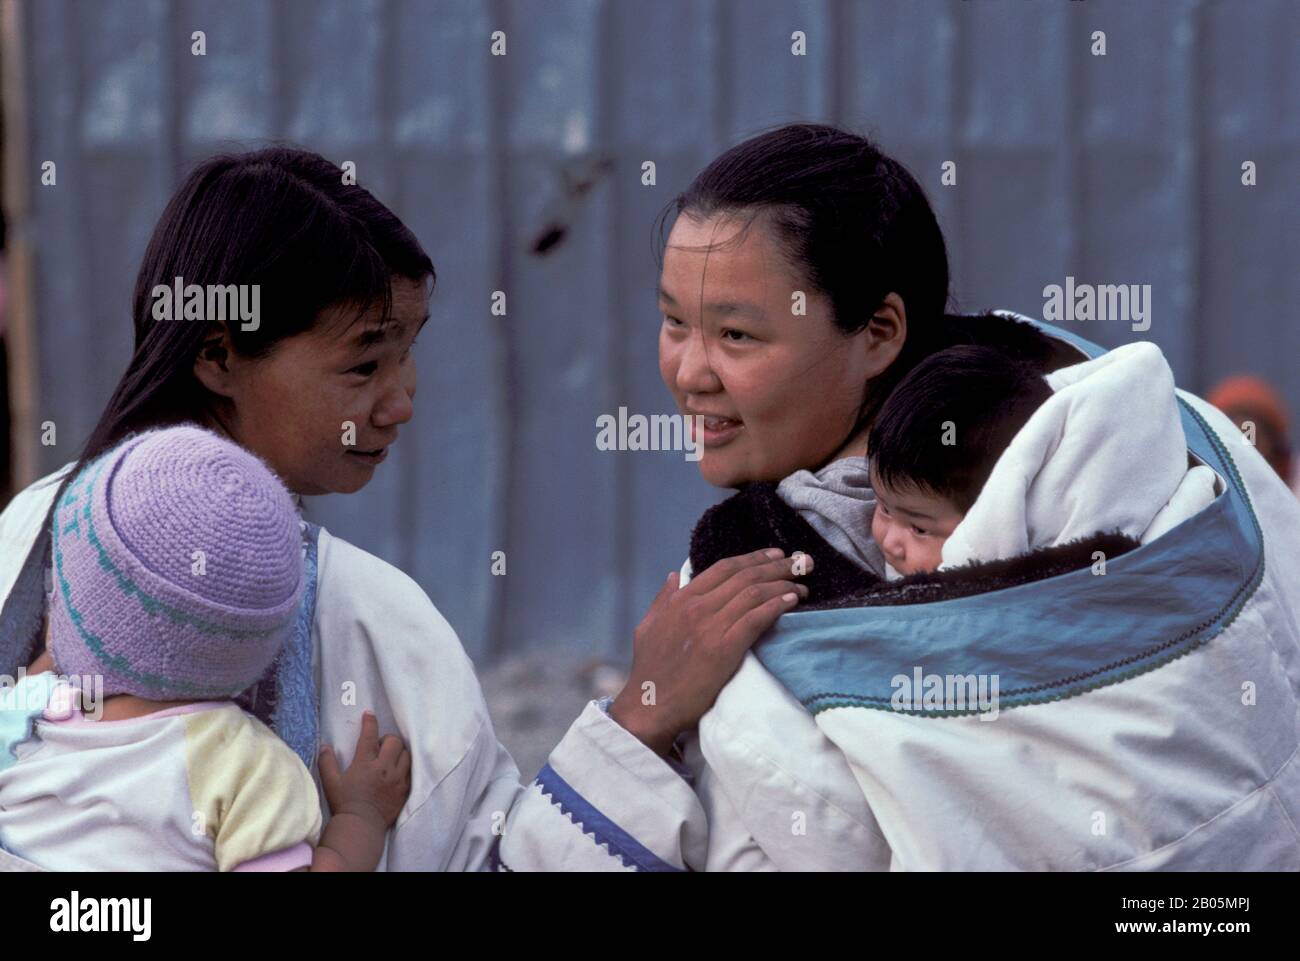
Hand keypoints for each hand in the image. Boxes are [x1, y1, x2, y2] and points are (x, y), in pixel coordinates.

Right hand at [319, 711, 411, 827]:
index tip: (369, 715)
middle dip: (387, 740)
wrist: (361, 826)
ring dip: (398, 752)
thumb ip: (327, 762)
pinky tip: (397, 772)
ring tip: (390, 759)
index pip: (369, 735)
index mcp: (365, 763)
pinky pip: (412, 770)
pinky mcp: (405, 789)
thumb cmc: (345, 803)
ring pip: (406, 754)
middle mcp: (383, 768)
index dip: (369, 722)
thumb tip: (325, 746)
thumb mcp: (331, 782)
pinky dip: (405, 767)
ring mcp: (397, 778)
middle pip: (394, 741)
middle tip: (379, 748)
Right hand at [609, 549, 812, 755]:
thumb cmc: (649, 670)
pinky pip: (756, 619)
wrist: (650, 705)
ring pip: (753, 594)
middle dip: (776, 566)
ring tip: (802, 583)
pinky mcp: (724, 649)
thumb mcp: (648, 626)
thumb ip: (663, 598)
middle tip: (799, 562)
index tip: (773, 555)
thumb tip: (675, 575)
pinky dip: (776, 606)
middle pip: (744, 576)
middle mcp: (696, 607)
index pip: (724, 568)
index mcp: (681, 599)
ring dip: (782, 584)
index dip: (753, 558)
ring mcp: (710, 627)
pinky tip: (791, 601)